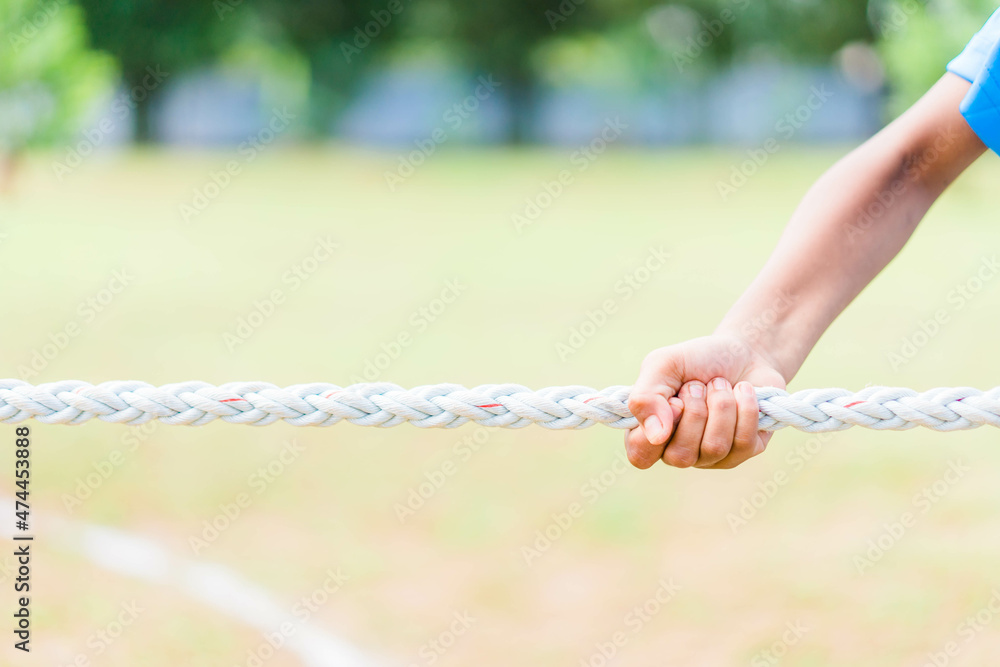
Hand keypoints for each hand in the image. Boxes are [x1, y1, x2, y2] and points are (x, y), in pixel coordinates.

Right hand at [625, 334, 786, 469]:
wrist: (742, 350)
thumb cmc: (696, 359)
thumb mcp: (662, 365)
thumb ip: (645, 398)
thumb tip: (656, 436)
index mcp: (650, 431)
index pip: (641, 456)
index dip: (657, 429)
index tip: (675, 400)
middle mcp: (678, 450)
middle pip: (681, 455)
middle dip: (695, 411)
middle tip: (698, 385)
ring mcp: (711, 456)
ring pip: (714, 447)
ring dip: (720, 404)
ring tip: (720, 384)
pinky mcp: (744, 451)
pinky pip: (744, 442)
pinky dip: (744, 407)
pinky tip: (741, 392)